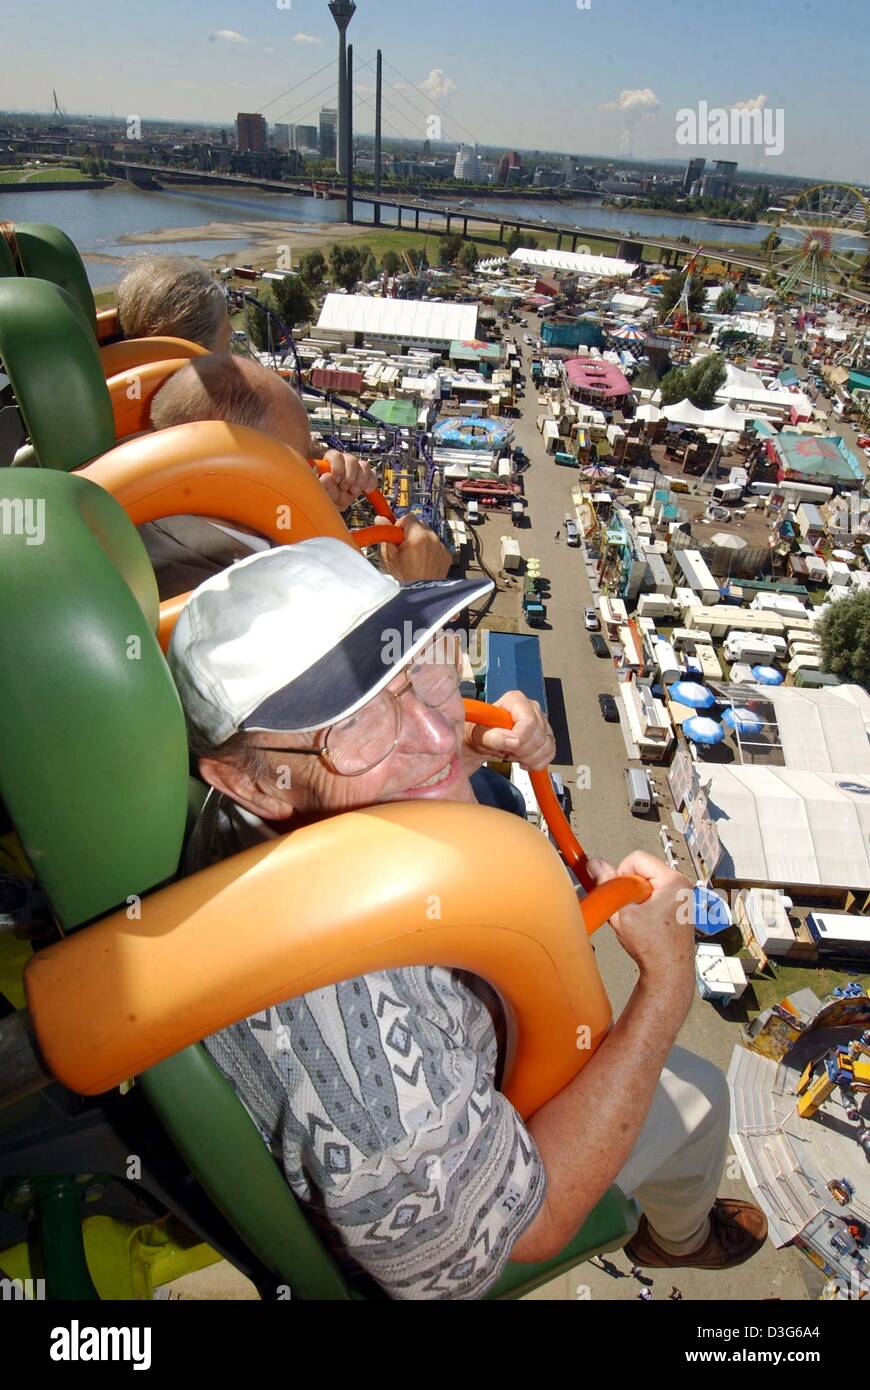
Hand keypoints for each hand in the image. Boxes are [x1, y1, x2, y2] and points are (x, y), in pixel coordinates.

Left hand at [318, 450, 376, 510]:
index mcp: (330, 463)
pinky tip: (365, 489)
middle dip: (349, 477)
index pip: (335, 455)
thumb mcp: (323, 493)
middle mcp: (343, 462)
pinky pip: (373, 474)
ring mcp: (356, 467)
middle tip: (344, 488)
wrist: (336, 505)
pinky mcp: (366, 475)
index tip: (336, 480)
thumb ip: (323, 485)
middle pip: (352, 460)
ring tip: (353, 490)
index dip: (337, 468)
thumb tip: (326, 476)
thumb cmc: (327, 497)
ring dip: (360, 481)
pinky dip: (371, 483)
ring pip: (364, 465)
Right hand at [375, 514, 451, 582]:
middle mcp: (433, 539)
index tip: (396, 535)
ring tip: (412, 559)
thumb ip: (386, 535)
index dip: (399, 525)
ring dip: (420, 542)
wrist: (419, 597)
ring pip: (428, 536)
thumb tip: (381, 519)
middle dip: (410, 534)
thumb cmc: (404, 579)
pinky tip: (422, 564)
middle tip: (402, 548)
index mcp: (418, 537)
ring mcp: (441, 548)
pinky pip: (436, 546)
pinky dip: (430, 551)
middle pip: (420, 526)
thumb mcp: (388, 556)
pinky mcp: (446, 556)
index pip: (409, 517)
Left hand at [464, 691, 554, 770]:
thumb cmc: (480, 732)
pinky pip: (551, 752)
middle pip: (539, 736)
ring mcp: (541, 722)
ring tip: (513, 754)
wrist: (482, 741)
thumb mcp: (477, 734)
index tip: (508, 747)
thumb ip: (491, 736)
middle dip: (522, 751)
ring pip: (546, 745)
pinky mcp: (546, 736)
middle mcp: (531, 708)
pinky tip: (523, 760)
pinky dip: (537, 762)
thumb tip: (511, 740)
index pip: (529, 721)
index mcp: (515, 700)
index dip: (520, 739)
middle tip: (506, 751)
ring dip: (528, 757)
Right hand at [586, 852, 694, 1007]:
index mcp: (674, 881)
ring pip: (645, 884)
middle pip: (642, 870)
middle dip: (627, 888)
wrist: (668, 973)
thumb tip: (597, 866)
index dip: (621, 874)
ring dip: (634, 898)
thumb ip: (608, 886)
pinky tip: (642, 923)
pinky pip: (652, 895)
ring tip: (635, 918)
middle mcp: (681, 886)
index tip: (619, 893)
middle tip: (627, 909)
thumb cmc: (655, 949)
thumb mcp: (623, 914)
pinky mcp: (676, 908)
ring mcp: (680, 898)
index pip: (637, 858)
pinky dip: (642, 905)